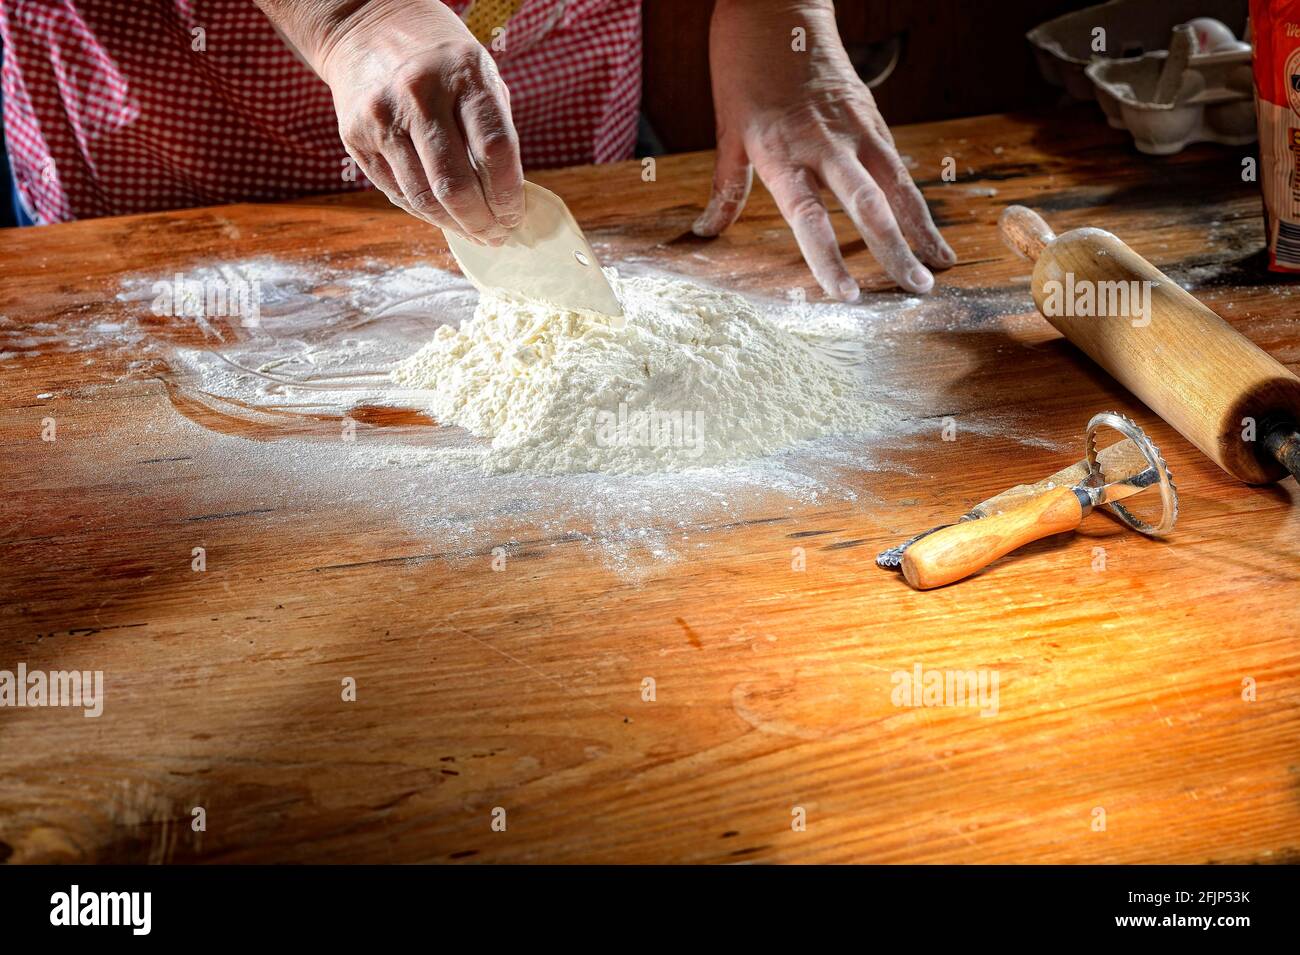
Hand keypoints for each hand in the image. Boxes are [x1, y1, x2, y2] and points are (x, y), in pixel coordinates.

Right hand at [259, 0, 522, 242]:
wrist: (365, 26)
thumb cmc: (440, 60)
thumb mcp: (480, 76)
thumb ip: (493, 131)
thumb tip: (506, 199)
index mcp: (463, 75)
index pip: (494, 151)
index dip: (508, 196)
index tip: (515, 217)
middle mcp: (419, 95)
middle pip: (455, 185)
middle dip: (481, 222)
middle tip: (496, 236)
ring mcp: (382, 116)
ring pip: (422, 197)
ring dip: (453, 225)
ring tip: (473, 232)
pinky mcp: (355, 135)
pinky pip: (396, 191)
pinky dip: (424, 212)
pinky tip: (442, 215)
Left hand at [694, 0, 954, 298]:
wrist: (776, 1)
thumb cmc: (743, 64)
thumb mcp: (727, 126)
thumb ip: (727, 186)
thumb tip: (704, 233)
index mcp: (781, 150)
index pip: (809, 217)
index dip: (829, 259)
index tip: (847, 295)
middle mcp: (824, 141)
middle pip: (868, 205)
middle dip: (896, 251)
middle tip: (918, 291)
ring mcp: (854, 126)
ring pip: (897, 183)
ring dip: (921, 227)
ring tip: (941, 265)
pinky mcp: (871, 113)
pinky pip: (896, 162)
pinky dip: (914, 197)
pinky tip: (927, 226)